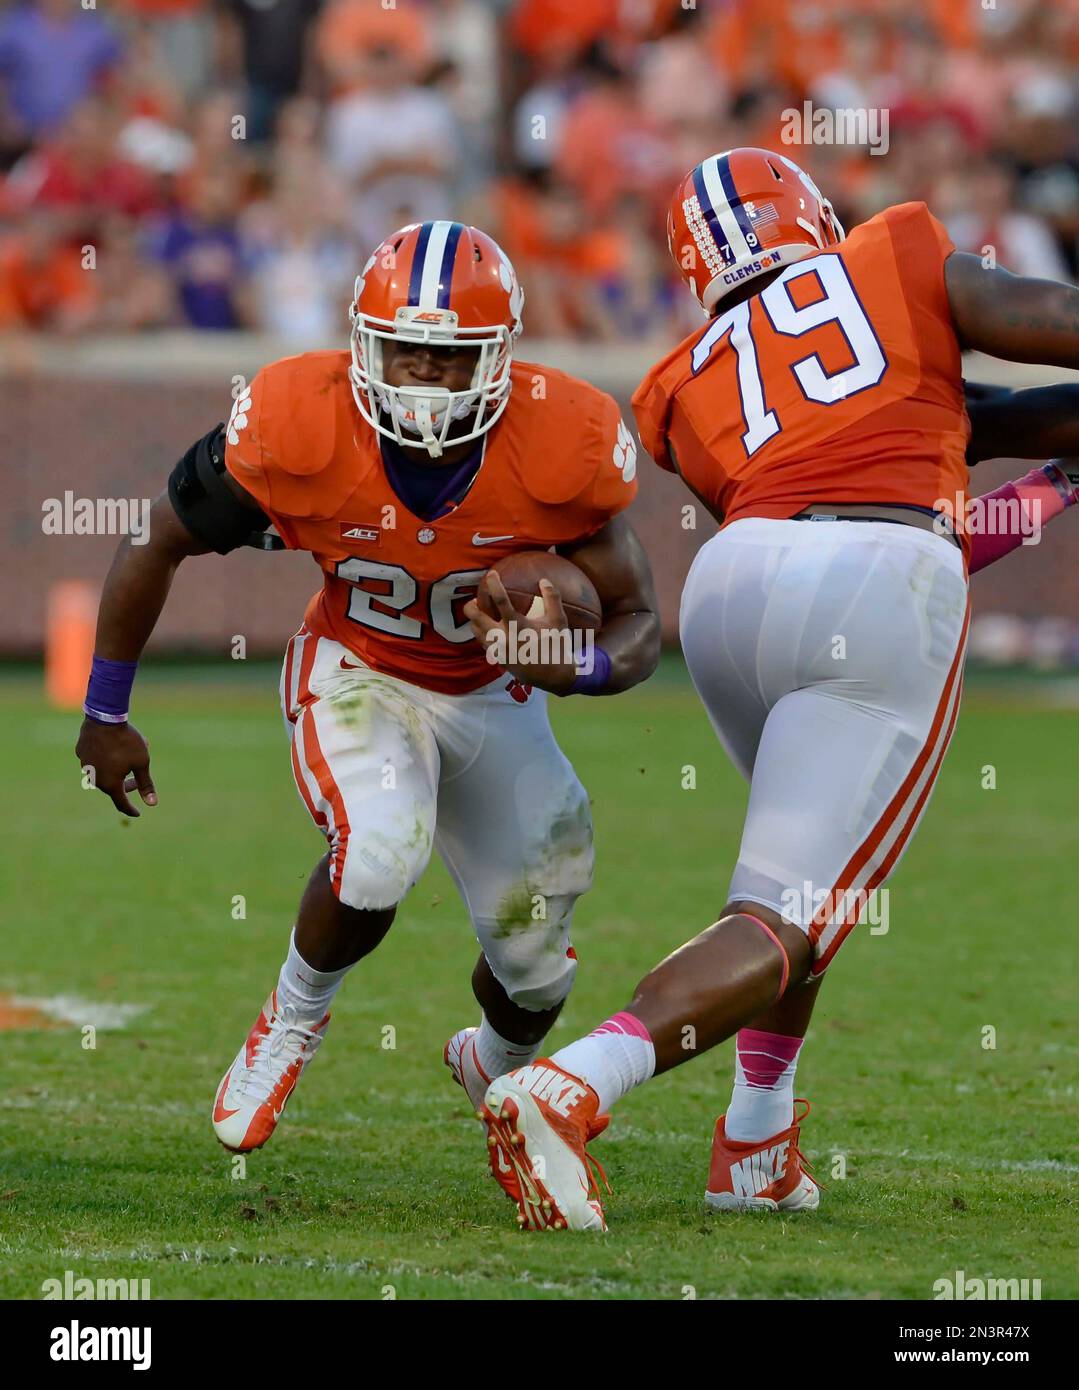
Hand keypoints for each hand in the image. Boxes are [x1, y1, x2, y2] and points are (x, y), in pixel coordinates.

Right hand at [75, 718, 156, 816]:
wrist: (104, 718)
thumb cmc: (126, 741)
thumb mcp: (141, 763)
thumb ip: (145, 784)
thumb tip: (152, 804)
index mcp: (110, 784)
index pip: (121, 803)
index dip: (131, 809)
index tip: (137, 813)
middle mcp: (95, 779)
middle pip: (112, 788)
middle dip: (126, 784)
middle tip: (136, 778)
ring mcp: (85, 766)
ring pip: (104, 773)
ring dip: (117, 769)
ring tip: (129, 754)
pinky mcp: (81, 753)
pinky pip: (95, 761)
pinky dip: (106, 758)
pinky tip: (113, 746)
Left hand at [464, 574, 577, 695]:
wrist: (554, 676)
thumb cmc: (557, 646)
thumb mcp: (559, 621)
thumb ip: (552, 598)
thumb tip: (544, 580)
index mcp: (519, 626)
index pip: (501, 602)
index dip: (494, 586)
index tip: (491, 575)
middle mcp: (505, 638)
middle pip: (477, 617)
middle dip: (471, 605)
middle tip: (476, 598)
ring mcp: (499, 650)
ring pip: (476, 631)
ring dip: (475, 620)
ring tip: (480, 612)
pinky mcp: (498, 659)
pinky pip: (483, 643)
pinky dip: (482, 633)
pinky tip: (487, 628)